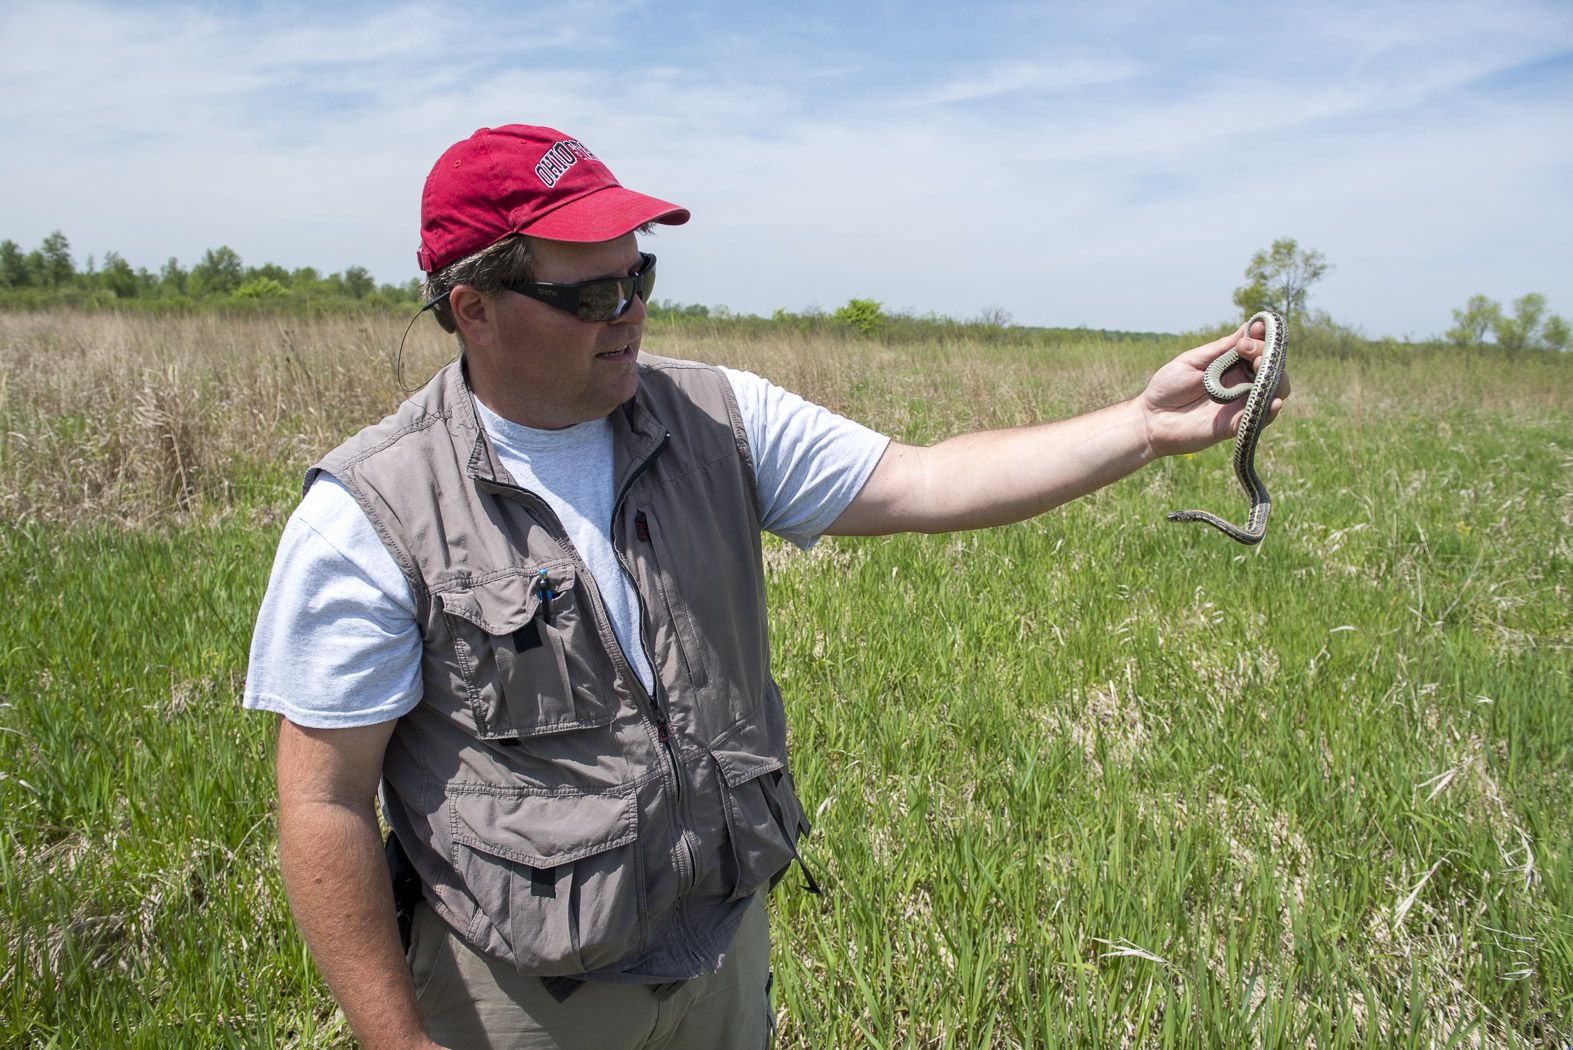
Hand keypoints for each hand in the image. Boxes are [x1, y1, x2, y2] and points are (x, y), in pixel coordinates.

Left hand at [1138, 318, 1290, 458]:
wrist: (1150, 419)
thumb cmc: (1167, 388)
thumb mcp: (1191, 361)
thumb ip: (1220, 348)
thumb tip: (1246, 327)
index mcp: (1232, 366)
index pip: (1259, 350)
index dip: (1263, 338)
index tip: (1257, 328)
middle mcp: (1241, 384)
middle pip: (1272, 369)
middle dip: (1267, 355)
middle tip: (1247, 350)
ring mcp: (1240, 405)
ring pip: (1273, 392)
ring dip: (1274, 379)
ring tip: (1259, 367)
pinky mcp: (1234, 425)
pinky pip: (1259, 419)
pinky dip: (1270, 411)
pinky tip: (1274, 402)